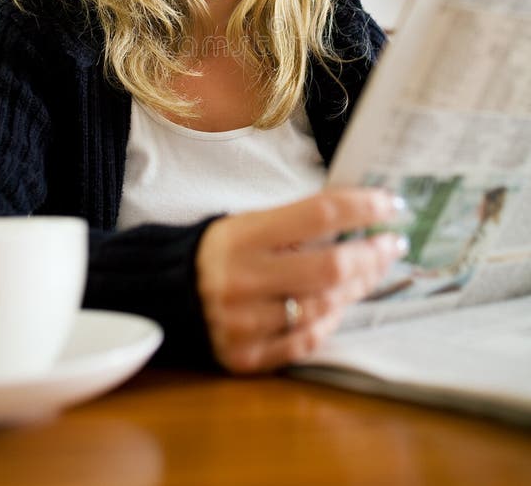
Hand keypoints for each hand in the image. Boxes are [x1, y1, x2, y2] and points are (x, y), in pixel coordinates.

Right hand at [195, 188, 406, 373]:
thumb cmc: (221, 251)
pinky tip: (341, 304)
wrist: (166, 292)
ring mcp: (245, 323)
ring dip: (358, 286)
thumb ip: (299, 221)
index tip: (390, 203)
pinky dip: (329, 322)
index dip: (362, 207)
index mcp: (243, 236)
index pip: (318, 214)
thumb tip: (361, 211)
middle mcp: (243, 280)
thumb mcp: (249, 223)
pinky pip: (306, 342)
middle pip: (330, 267)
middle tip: (393, 243)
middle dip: (371, 254)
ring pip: (324, 307)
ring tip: (372, 270)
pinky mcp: (246, 356)